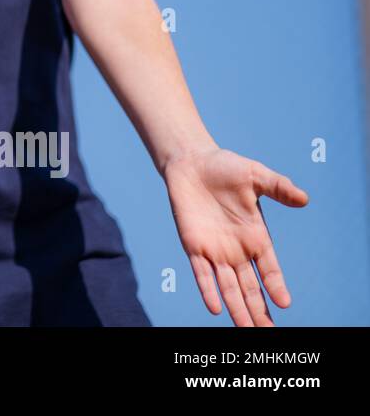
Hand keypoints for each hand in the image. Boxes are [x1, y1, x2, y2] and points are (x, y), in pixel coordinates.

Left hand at [162, 146, 308, 325]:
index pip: (269, 269)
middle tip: (268, 332)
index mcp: (256, 237)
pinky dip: (208, 290)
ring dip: (237, 308)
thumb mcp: (255, 175)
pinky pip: (201, 273)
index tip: (285, 303)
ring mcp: (215, 250)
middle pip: (250, 287)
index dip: (276, 285)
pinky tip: (216, 308)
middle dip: (259, 309)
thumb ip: (278, 187)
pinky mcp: (193, 245)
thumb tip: (304, 198)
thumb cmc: (225, 168)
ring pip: (228, 287)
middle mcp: (237, 249)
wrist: (191, 163)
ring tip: (246, 329)